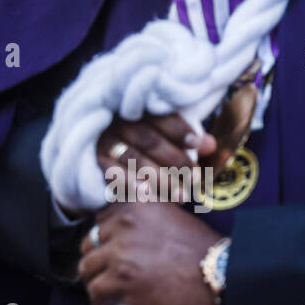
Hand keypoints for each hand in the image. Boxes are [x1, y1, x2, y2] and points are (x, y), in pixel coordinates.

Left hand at [78, 202, 222, 304]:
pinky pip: (95, 292)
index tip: (111, 255)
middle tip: (108, 277)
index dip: (105, 240)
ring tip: (108, 296)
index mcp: (136, 202)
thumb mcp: (172, 215)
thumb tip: (121, 233)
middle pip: (89, 242)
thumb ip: (146, 216)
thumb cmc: (203, 250)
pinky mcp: (122, 279)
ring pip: (86, 268)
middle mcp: (124, 221)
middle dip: (97, 261)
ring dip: (96, 283)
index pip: (101, 219)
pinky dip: (100, 304)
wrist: (222, 275)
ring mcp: (121, 250)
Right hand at [95, 113, 215, 201]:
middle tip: (195, 179)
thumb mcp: (164, 135)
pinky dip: (131, 183)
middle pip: (148, 139)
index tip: (198, 144)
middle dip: (175, 160)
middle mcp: (116, 121)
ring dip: (160, 178)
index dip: (179, 129)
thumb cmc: (141, 142)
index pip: (158, 115)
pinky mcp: (94, 159)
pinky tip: (148, 195)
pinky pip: (112, 172)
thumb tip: (211, 145)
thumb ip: (186, 139)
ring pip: (133, 158)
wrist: (98, 150)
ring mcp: (103, 140)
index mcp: (135, 109)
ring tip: (182, 195)